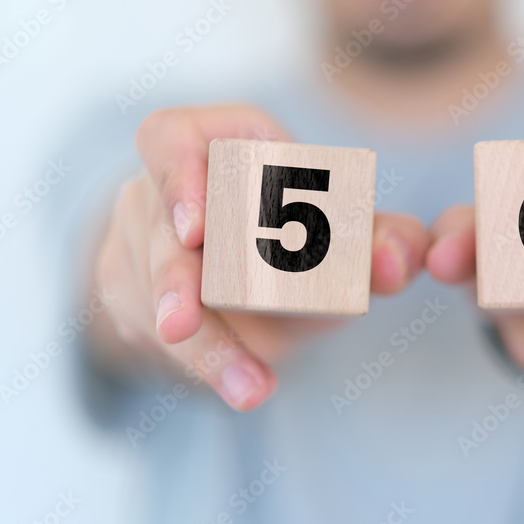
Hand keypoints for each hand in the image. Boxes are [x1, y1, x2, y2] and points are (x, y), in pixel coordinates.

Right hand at [92, 105, 429, 409]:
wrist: (266, 296)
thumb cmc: (309, 244)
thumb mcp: (351, 240)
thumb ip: (388, 241)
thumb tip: (393, 262)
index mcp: (221, 147)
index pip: (169, 138)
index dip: (176, 175)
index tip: (196, 229)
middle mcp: (167, 188)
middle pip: (153, 227)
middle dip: (170, 280)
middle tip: (183, 324)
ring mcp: (141, 243)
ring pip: (150, 291)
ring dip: (199, 343)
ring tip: (249, 385)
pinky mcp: (130, 297)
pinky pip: (148, 331)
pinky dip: (200, 364)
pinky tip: (242, 386)